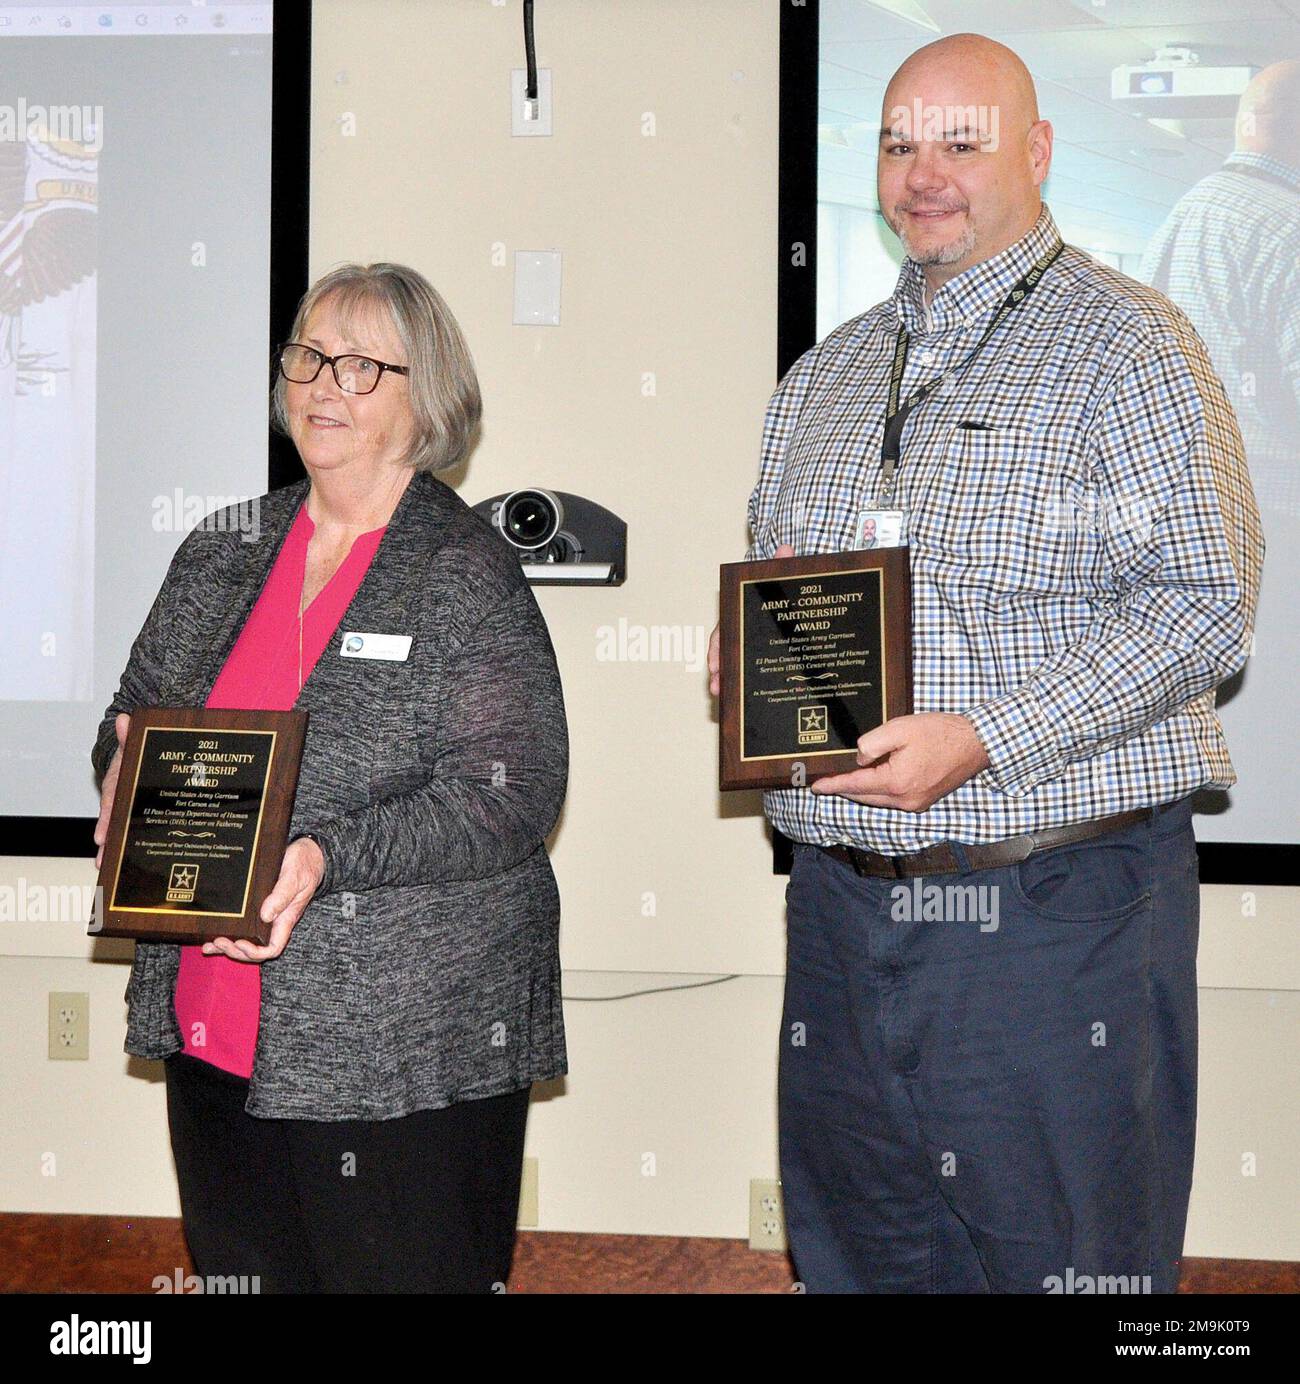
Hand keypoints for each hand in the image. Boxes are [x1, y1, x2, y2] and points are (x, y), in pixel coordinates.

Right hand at [93, 712, 131, 869]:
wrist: (142, 748)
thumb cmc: (135, 749)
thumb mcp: (133, 742)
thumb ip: (129, 735)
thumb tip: (124, 721)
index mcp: (118, 781)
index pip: (111, 801)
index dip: (106, 819)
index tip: (100, 836)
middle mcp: (120, 795)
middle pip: (114, 820)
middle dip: (108, 841)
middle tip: (102, 860)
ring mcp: (129, 804)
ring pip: (122, 826)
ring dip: (116, 845)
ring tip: (108, 864)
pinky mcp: (140, 809)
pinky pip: (137, 825)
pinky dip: (134, 839)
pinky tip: (133, 857)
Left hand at [201, 837, 325, 962]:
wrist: (308, 854)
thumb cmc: (304, 864)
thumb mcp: (295, 877)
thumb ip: (282, 896)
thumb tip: (266, 916)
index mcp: (285, 918)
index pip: (273, 948)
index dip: (255, 952)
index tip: (240, 943)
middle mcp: (274, 921)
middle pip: (255, 950)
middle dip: (235, 951)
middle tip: (218, 941)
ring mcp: (265, 916)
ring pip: (245, 942)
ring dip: (227, 947)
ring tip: (210, 945)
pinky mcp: (256, 907)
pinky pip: (242, 927)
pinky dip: (226, 934)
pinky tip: (210, 936)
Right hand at [710, 544, 794, 696]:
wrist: (792, 593)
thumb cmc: (783, 587)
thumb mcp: (784, 577)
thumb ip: (783, 565)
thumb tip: (786, 548)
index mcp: (742, 613)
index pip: (724, 631)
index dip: (718, 647)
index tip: (714, 661)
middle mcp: (742, 631)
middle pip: (725, 652)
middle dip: (718, 670)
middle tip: (715, 686)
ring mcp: (751, 645)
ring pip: (734, 664)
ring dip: (726, 680)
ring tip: (720, 695)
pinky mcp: (765, 657)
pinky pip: (751, 672)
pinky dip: (745, 685)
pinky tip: (744, 699)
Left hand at [810, 712, 989, 812]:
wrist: (976, 743)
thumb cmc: (941, 733)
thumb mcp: (899, 729)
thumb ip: (872, 744)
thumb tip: (860, 759)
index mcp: (896, 783)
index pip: (855, 785)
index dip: (833, 784)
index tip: (815, 786)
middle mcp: (905, 800)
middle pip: (864, 796)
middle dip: (845, 788)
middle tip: (826, 780)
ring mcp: (916, 804)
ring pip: (878, 799)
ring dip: (862, 789)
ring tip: (845, 777)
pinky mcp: (923, 801)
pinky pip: (892, 798)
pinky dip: (879, 790)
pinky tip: (873, 777)